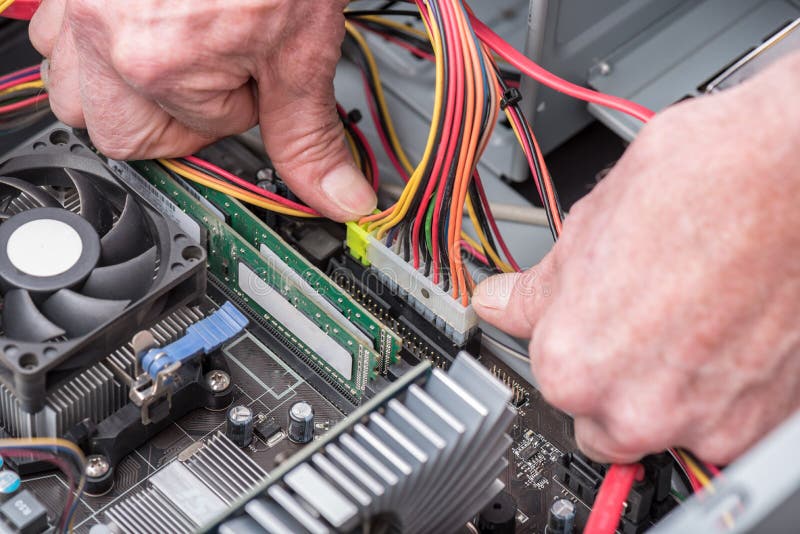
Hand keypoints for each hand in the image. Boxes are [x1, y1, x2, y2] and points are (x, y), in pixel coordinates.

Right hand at [29, 0, 376, 220]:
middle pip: (110, 127)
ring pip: (71, 82)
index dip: (229, 114)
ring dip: (124, 80)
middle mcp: (97, 29)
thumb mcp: (302, 46)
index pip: (182, 139)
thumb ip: (310, 133)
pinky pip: (55, 29)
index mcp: (156, 60)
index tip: (251, 83)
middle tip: (217, 68)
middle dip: (170, 111)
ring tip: (182, 40)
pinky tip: (146, 13)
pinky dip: (97, 35)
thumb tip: (340, 198)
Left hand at [473, 53, 799, 464]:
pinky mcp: (757, 424)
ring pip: (656, 425)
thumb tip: (502, 303)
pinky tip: (716, 336)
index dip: (563, 344)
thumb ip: (537, 291)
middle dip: (605, 380)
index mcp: (572, 363)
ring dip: (658, 389)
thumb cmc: (703, 184)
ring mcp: (700, 423)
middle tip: (632, 323)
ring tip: (681, 320)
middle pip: (597, 420)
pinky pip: (714, 426)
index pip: (544, 378)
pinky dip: (711, 394)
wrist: (796, 173)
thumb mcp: (587, 226)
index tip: (579, 328)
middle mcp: (631, 409)